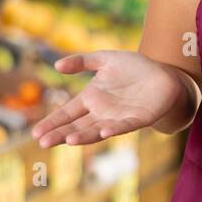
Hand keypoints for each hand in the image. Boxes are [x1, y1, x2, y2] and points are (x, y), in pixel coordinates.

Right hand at [31, 51, 185, 146]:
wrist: (165, 74)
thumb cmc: (135, 67)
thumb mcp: (106, 59)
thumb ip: (82, 61)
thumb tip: (57, 65)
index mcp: (91, 99)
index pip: (67, 113)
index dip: (52, 122)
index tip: (36, 132)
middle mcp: (102, 113)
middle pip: (77, 126)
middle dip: (60, 134)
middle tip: (43, 142)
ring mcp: (119, 118)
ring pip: (97, 130)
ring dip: (83, 136)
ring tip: (68, 140)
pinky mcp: (139, 119)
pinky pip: (125, 126)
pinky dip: (114, 129)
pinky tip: (104, 131)